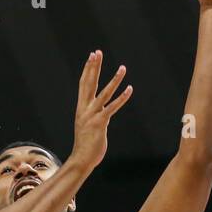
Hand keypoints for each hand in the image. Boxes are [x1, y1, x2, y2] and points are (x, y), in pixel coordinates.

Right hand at [72, 50, 132, 170]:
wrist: (81, 159)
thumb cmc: (86, 145)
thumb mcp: (89, 126)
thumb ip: (95, 117)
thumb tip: (102, 113)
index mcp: (81, 108)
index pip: (84, 84)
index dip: (88, 69)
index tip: (92, 56)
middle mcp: (85, 109)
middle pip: (89, 83)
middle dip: (94, 67)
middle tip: (97, 52)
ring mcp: (92, 116)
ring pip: (104, 93)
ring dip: (114, 80)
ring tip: (122, 68)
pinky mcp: (100, 123)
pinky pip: (112, 108)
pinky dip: (121, 98)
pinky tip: (129, 89)